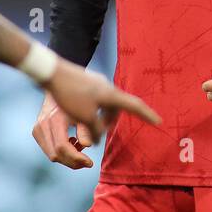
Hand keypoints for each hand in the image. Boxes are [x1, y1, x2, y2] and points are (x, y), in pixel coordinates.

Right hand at [31, 94, 97, 169]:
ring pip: (51, 154)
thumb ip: (87, 129)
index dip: (76, 159)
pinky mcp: (36, 129)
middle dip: (73, 162)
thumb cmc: (77, 96)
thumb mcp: (85, 111)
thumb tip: (87, 145)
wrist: (60, 82)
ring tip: (80, 147)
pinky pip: (48, 149)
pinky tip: (72, 142)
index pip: (62, 147)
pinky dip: (61, 151)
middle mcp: (43, 124)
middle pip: (55, 155)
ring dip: (67, 157)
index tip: (90, 163)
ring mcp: (38, 127)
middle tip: (87, 162)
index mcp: (55, 119)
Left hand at [32, 60, 159, 168]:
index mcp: (112, 95)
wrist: (52, 72)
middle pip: (117, 108)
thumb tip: (97, 138)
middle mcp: (108, 87)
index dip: (147, 115)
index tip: (159, 121)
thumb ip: (95, 130)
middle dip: (109, 123)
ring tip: (85, 126)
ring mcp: (97, 84)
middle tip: (96, 134)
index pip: (135, 106)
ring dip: (99, 118)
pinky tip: (79, 115)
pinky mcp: (87, 83)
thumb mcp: (84, 118)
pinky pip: (96, 100)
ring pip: (105, 105)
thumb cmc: (70, 95)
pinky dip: (93, 111)